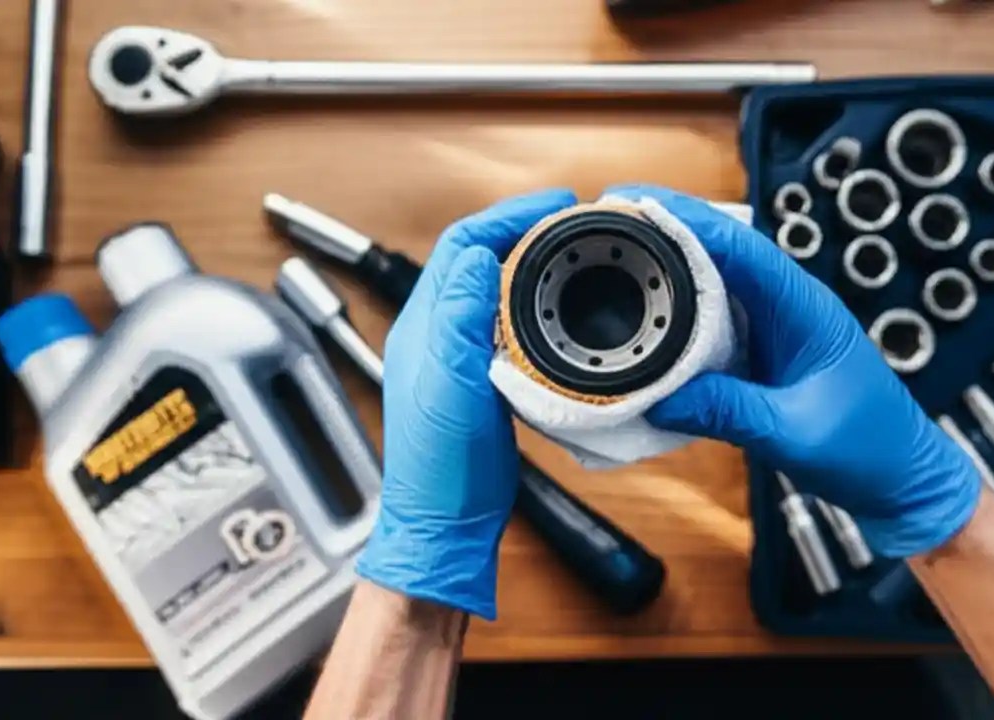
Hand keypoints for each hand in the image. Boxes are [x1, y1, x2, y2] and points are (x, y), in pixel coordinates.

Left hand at [357, 189, 577, 618]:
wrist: (446, 524)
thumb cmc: (441, 467)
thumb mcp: (453, 386)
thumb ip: (461, 318)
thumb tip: (481, 255)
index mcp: (424, 325)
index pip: (462, 246)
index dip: (507, 216)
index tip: (554, 207)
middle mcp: (437, 333)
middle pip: (477, 258)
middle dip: (521, 229)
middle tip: (569, 222)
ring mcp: (458, 356)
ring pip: (492, 289)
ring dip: (528, 263)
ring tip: (569, 253)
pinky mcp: (481, 380)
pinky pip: (506, 324)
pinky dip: (533, 304)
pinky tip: (558, 313)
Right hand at [607, 185, 980, 556]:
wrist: (903, 481)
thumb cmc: (869, 451)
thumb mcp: (793, 434)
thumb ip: (728, 411)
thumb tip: (658, 398)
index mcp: (807, 308)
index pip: (742, 244)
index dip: (686, 218)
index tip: (634, 205)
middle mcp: (790, 306)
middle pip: (721, 248)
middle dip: (666, 229)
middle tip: (606, 223)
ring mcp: (776, 326)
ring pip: (714, 280)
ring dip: (668, 266)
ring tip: (613, 257)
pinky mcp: (764, 351)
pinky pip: (714, 318)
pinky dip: (679, 309)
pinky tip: (645, 313)